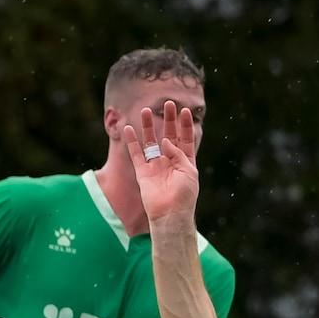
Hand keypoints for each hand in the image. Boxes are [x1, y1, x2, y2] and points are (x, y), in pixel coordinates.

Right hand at [121, 102, 200, 225]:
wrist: (170, 214)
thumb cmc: (184, 196)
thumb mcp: (188, 172)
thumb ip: (178, 154)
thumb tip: (166, 140)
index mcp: (185, 162)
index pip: (185, 139)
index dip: (185, 125)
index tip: (185, 110)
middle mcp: (170, 162)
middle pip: (169, 136)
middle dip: (169, 120)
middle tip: (168, 103)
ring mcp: (156, 166)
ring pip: (151, 141)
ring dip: (148, 126)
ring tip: (145, 110)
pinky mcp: (143, 172)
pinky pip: (136, 153)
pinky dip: (132, 141)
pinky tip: (129, 128)